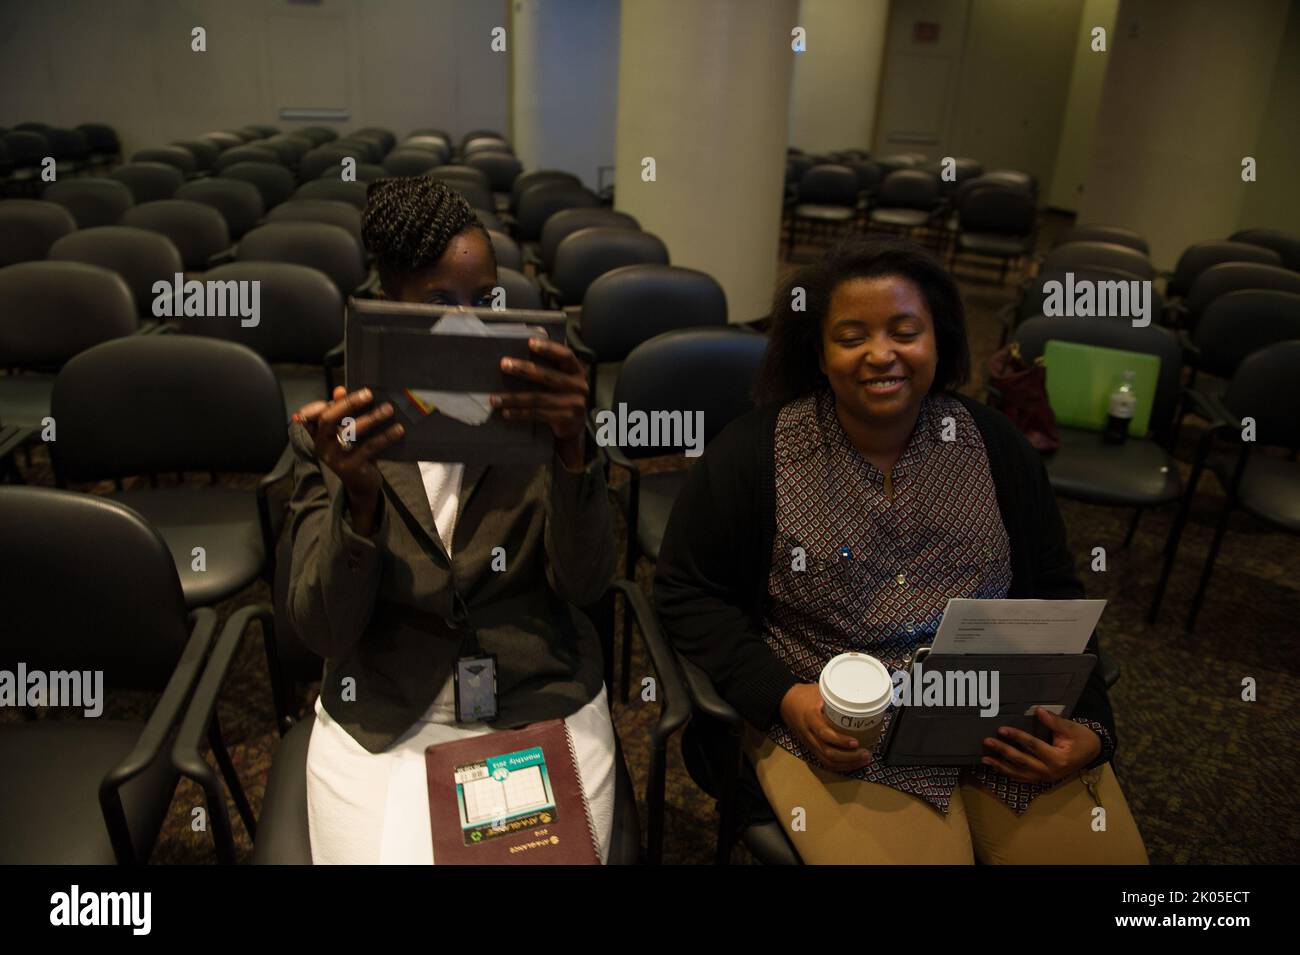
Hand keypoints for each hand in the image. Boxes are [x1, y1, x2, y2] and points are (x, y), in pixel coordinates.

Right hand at [294, 386, 403, 534]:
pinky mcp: (350, 468)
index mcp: (317, 435)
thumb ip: (344, 413)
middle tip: (369, 393)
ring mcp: (334, 458)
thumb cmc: (355, 452)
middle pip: (328, 419)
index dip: (320, 404)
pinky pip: (369, 447)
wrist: (361, 484)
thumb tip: (339, 389)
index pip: (312, 416)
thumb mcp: (348, 433)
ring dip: (371, 418)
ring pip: (350, 432)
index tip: (339, 391)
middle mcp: (321, 446)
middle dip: (349, 404)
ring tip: (388, 409)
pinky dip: (385, 437)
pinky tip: (398, 429)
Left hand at [491, 338, 588, 468]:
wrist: (576, 426)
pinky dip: (520, 413)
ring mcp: (574, 404)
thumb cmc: (563, 397)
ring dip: (514, 398)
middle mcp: (579, 386)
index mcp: (577, 371)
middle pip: (549, 376)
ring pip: (539, 399)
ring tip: (495, 398)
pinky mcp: (566, 419)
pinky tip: (506, 412)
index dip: (549, 348)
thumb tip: (516, 358)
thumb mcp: (562, 380)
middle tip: (504, 364)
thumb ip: (549, 369)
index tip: (530, 342)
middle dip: (525, 369)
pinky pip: (539, 415)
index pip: (566, 355)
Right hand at [779, 683, 871, 772]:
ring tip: (863, 760)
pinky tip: (852, 764)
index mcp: (810, 717)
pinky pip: (824, 762)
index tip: (856, 742)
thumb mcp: (818, 691)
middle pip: (827, 753)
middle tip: (866, 753)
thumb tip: (859, 699)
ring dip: (847, 764)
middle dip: (848, 757)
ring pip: (827, 761)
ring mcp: (809, 743)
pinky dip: (839, 766)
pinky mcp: (811, 748)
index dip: (840, 740)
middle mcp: (809, 734)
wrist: (786, 702)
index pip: (824, 733)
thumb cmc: (804, 695)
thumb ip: (835, 697)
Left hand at [981, 706, 1101, 783]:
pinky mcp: (1041, 780)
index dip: (1017, 737)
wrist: (1091, 753)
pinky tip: (996, 767)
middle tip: (987, 742)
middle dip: (1003, 751)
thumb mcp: (1071, 728)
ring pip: (1019, 773)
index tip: (1002, 729)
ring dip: (1001, 766)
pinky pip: (1022, 778)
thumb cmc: (1081, 739)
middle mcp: (1050, 772)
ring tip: (985, 759)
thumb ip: (1054, 721)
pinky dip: (1008, 773)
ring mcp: (1045, 778)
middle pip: (1022, 761)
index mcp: (1058, 759)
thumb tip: (1038, 710)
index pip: (1033, 746)